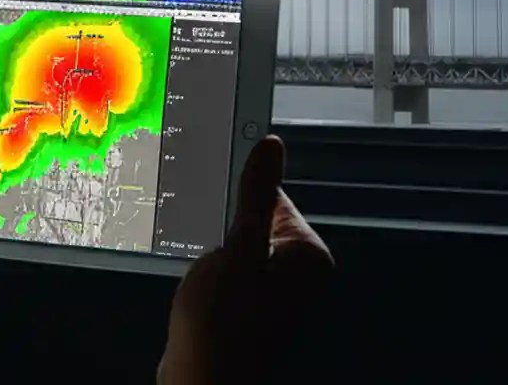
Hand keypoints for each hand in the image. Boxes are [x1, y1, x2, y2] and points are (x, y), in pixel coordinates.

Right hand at [158, 136, 333, 384]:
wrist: (202, 382)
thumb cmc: (222, 323)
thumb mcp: (236, 250)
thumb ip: (253, 196)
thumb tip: (270, 146)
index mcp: (307, 255)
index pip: (275, 198)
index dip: (237, 196)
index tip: (210, 197)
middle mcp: (300, 274)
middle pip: (256, 221)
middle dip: (224, 225)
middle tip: (204, 242)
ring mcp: (277, 293)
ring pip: (239, 247)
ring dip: (216, 250)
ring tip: (203, 271)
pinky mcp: (252, 308)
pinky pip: (232, 272)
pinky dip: (214, 272)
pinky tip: (200, 287)